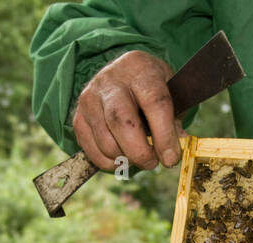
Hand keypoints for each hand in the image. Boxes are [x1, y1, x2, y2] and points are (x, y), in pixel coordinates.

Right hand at [73, 49, 182, 172]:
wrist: (120, 76)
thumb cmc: (149, 88)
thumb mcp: (169, 92)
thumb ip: (174, 121)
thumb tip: (172, 154)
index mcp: (139, 67)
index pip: (155, 103)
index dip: (164, 136)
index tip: (171, 159)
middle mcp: (110, 80)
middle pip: (122, 122)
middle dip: (139, 151)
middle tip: (152, 163)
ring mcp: (90, 98)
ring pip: (106, 141)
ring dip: (125, 159)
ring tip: (138, 158)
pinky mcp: (78, 117)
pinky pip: (92, 151)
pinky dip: (109, 163)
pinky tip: (121, 158)